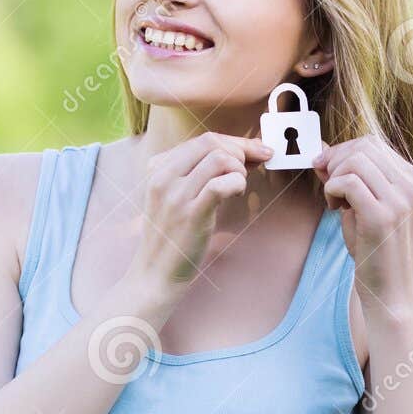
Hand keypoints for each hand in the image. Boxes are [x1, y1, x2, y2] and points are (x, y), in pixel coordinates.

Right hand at [126, 132, 273, 299]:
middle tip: (257, 164)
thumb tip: (242, 152)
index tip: (255, 150)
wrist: (155, 273)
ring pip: (219, 159)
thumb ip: (197, 173)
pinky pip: (220, 184)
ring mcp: (176, 195)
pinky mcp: (191, 215)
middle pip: (211, 142)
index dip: (235, 142)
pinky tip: (237, 193)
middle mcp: (163, 177)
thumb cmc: (172, 235)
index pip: (203, 140)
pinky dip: (237, 183)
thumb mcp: (173, 197)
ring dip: (239, 169)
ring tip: (239, 185)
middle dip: (241, 150)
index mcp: (158, 168)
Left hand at [313, 134, 412, 305]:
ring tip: (335, 202)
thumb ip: (347, 176)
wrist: (390, 290)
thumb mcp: (363, 204)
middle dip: (335, 161)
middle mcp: (411, 185)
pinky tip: (336, 210)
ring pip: (354, 161)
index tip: (327, 171)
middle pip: (362, 147)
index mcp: (412, 178)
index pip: (371, 143)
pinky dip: (332, 191)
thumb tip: (320, 150)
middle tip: (329, 187)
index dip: (342, 152)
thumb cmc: (374, 247)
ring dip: (334, 178)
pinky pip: (347, 183)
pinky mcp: (382, 216)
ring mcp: (399, 200)